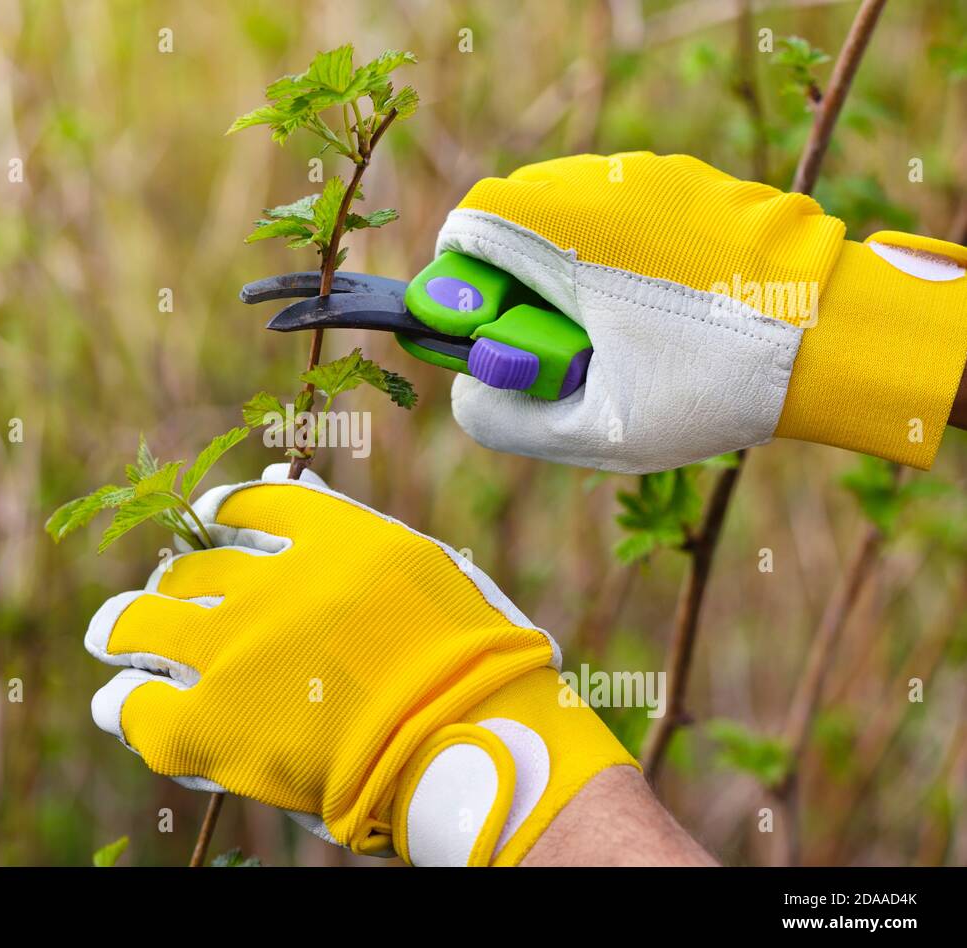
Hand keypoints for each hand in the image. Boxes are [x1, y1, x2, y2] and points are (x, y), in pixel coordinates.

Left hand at [85, 466, 634, 864]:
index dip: (224, 510)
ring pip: (143, 622)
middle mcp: (268, 582)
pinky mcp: (212, 723)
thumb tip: (281, 473)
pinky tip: (118, 703)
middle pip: (190, 566)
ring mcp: (234, 649)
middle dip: (176, 578)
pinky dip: (124, 705)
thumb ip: (346, 521)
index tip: (213, 518)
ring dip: (122, 626)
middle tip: (166, 592)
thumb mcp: (426, 565)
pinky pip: (138, 708)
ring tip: (112, 634)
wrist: (472, 745)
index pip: (251, 502)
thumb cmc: (472, 661)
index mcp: (329, 536)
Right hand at [443, 151, 966, 472]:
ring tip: (609, 325)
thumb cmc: (711, 384)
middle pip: (510, 214)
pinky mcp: (688, 179)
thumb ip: (505, 419)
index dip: (456, 286)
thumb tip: (468, 389)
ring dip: (560, 262)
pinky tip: (652, 302)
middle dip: (510, 278)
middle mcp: (599, 185)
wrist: (834, 337)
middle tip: (549, 339)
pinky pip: (618, 204)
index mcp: (565, 234)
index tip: (483, 334)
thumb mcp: (598, 431)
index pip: (466, 228)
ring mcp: (648, 174)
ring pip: (564, 205)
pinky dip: (610, 248)